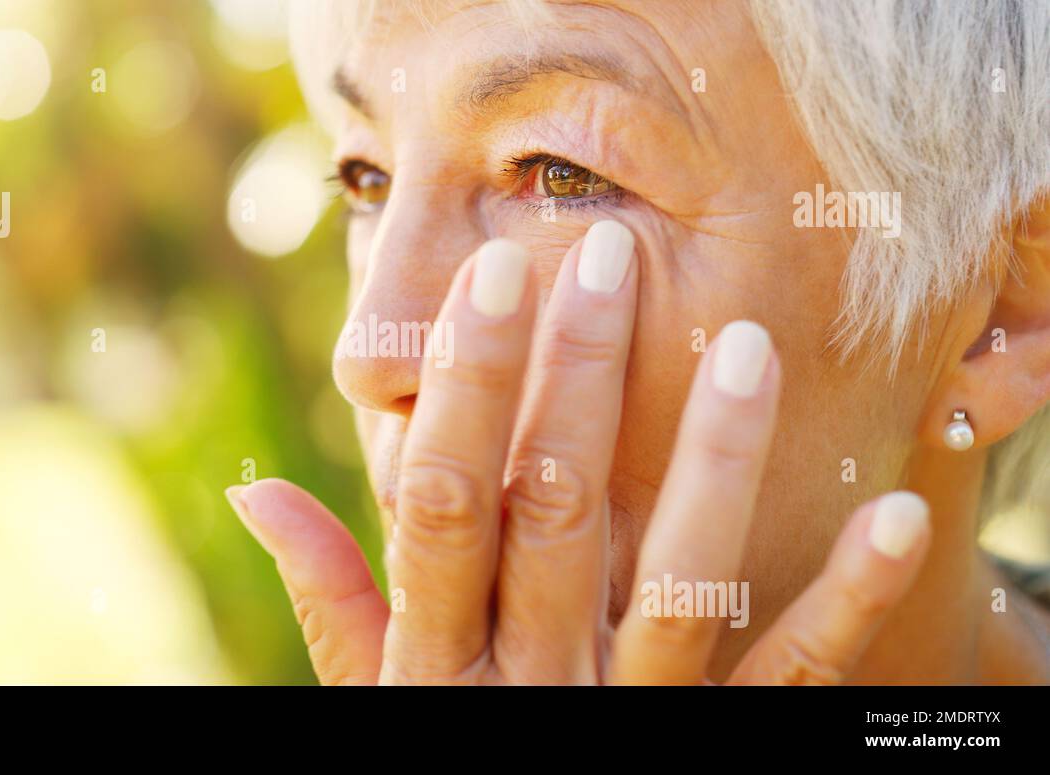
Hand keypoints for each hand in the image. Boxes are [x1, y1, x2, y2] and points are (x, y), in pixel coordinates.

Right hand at [225, 221, 930, 684]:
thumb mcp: (378, 697)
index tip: (496, 271)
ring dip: (714, 462)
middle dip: (578, 379)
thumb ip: (330, 600)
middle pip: (555, 511)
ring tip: (748, 347)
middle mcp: (531, 680)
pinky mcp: (707, 745)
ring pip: (675, 579)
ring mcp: (627, 713)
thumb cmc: (441, 753)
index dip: (468, 385)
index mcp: (438, 658)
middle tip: (607, 259)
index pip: (447, 501)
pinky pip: (784, 678)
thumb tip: (255, 493)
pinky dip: (843, 603)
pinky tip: (895, 518)